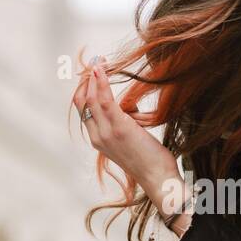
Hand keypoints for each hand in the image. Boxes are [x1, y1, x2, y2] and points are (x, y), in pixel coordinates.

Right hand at [72, 61, 184, 216]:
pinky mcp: (118, 128)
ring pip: (90, 98)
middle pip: (82, 102)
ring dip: (93, 77)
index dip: (85, 90)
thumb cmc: (151, 162)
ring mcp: (106, 133)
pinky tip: (102, 70)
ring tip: (100, 61)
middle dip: (86, 79)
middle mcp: (97, 137)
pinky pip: (104, 100)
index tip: (93, 73)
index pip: (84, 110)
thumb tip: (131, 107)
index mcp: (99, 140)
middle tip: (97, 62)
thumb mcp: (133, 141)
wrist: (159, 179)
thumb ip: (126, 125)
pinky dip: (101, 82)